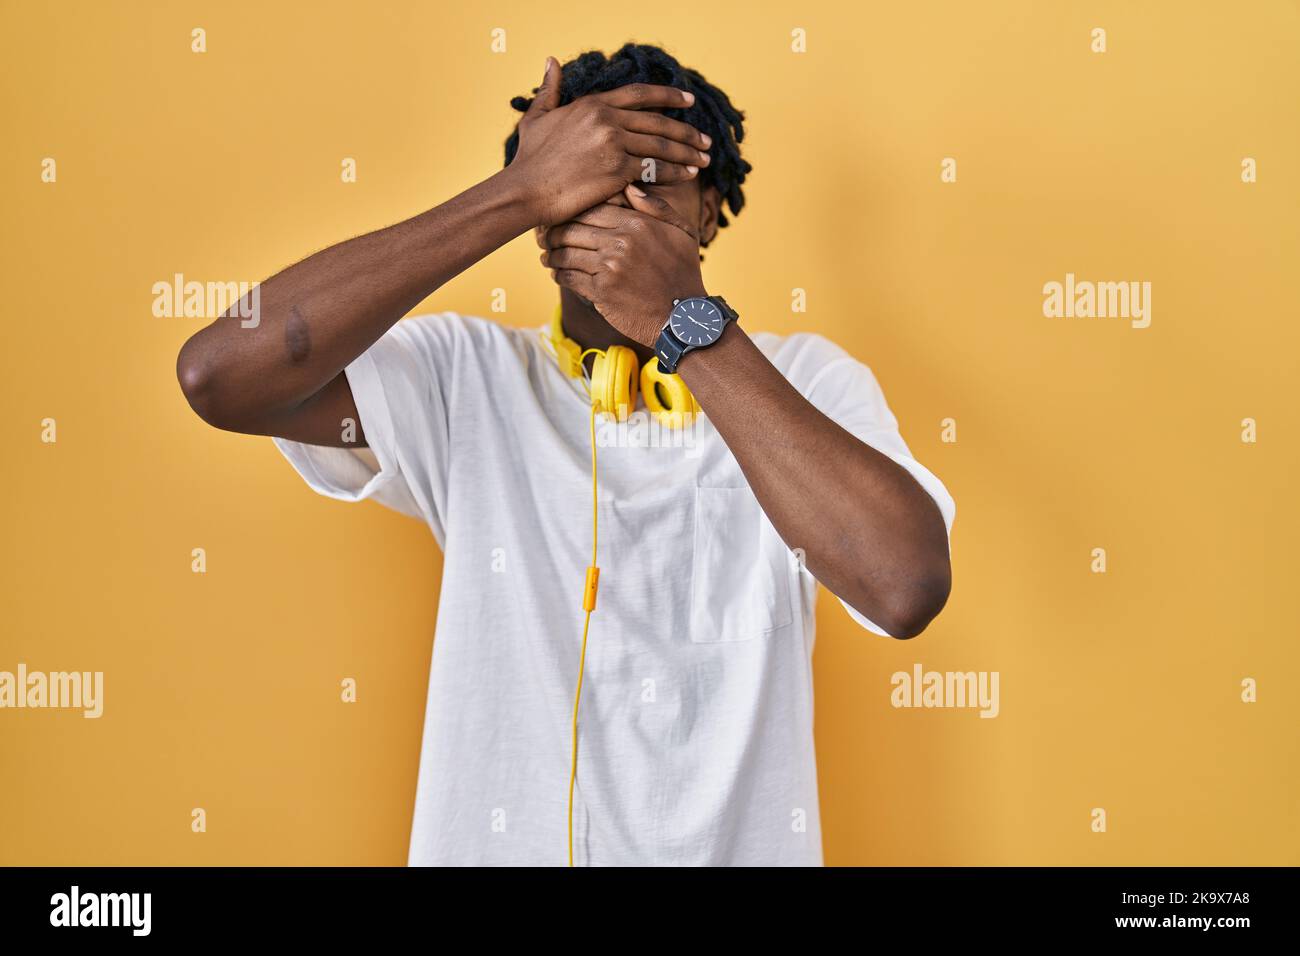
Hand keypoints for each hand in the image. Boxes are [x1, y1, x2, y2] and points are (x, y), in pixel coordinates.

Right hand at [508, 58, 711, 226]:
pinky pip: (655, 170)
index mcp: (593, 104)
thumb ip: (550, 89)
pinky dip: (675, 173)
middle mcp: (607, 119)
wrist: (525, 189)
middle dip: (686, 131)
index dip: (669, 97)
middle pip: (658, 122)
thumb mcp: (537, 117)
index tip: (689, 102)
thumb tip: (551, 60)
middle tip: (705, 140)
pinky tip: (688, 176)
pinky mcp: (617, 171)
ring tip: (704, 159)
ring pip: (661, 146)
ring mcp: (614, 144)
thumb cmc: (529, 159)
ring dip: (687, 153)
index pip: (641, 95)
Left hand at [542, 185, 707, 346]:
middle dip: (554, 233)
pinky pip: (569, 277)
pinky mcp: (601, 291)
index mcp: (636, 223)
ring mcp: (609, 267)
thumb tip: (628, 187)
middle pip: (572, 229)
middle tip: (545, 237)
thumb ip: (656, 207)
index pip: (590, 208)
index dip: (571, 211)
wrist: (684, 316)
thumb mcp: (682, 232)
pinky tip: (556, 273)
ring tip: (548, 256)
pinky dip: (558, 274)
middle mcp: (620, 241)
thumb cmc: (684, 272)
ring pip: (565, 253)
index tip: (562, 217)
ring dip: (552, 255)